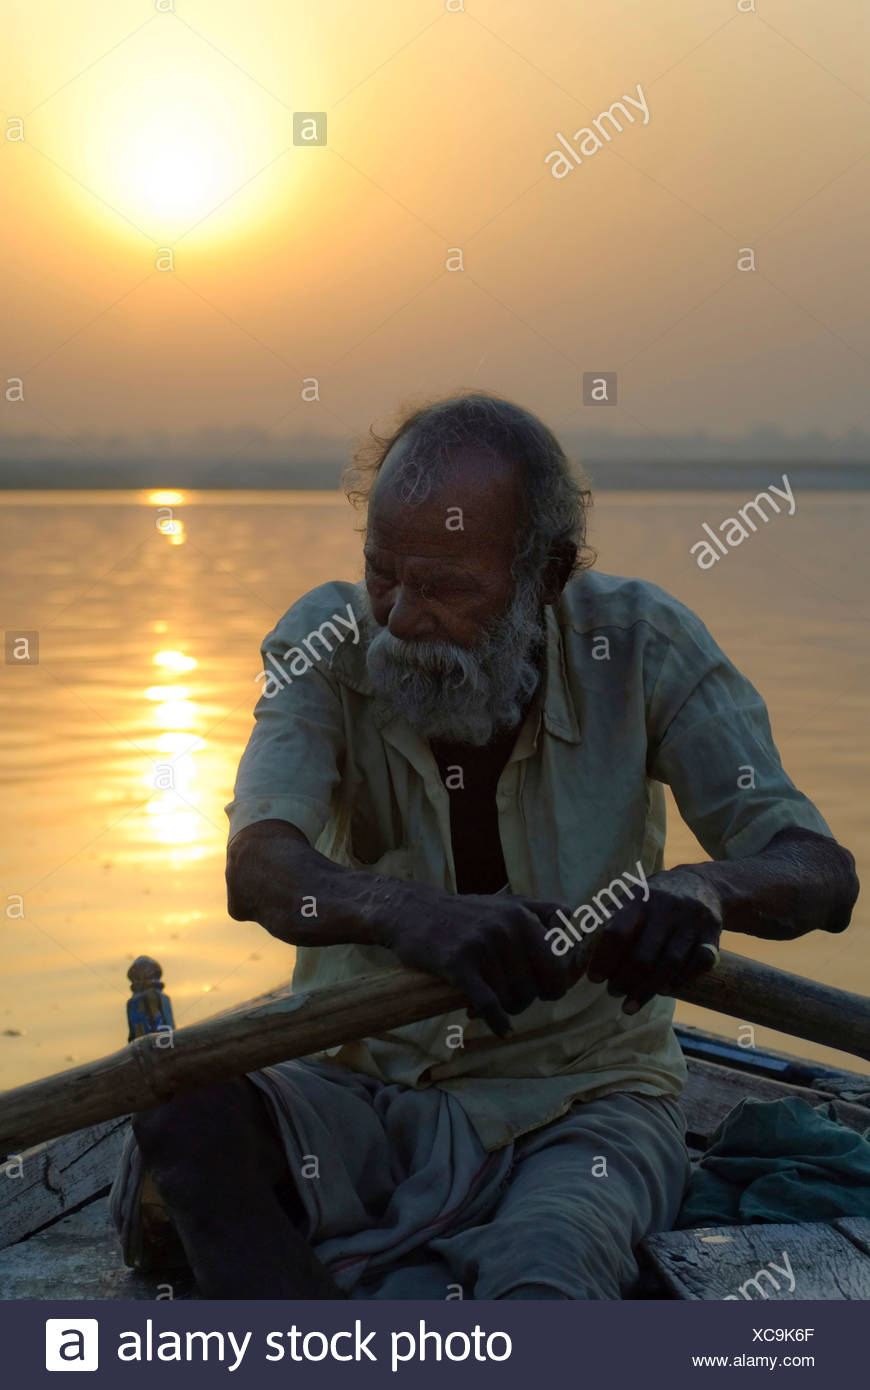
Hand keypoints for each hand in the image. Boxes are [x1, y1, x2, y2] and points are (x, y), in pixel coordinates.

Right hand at [380, 888, 582, 1036]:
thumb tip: (575, 921)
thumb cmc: (464, 912)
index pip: (557, 965)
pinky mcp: (458, 965)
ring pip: (513, 998)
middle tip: (516, 999)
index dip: (554, 984)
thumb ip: (542, 910)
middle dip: (531, 999)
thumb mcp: (506, 902)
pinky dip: (497, 1022)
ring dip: (507, 1009)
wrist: (412, 911)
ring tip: (494, 1002)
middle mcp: (506, 929)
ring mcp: (482, 947)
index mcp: (522, 916)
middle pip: (538, 987)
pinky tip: (500, 1029)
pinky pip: (489, 1004)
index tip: (543, 990)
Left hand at [583, 867, 722, 1014]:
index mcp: (640, 899)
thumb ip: (608, 918)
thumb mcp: (632, 898)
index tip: (594, 979)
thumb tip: (573, 944)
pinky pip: (698, 964)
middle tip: (612, 993)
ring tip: (629, 1004)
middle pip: (643, 955)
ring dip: (648, 990)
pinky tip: (666, 991)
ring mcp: (691, 921)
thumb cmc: (655, 899)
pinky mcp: (713, 933)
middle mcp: (666, 908)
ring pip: (670, 965)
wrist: (703, 883)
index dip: (604, 959)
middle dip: (625, 980)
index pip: (617, 932)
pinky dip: (682, 980)